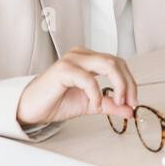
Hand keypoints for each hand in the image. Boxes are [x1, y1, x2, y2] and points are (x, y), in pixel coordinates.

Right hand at [16, 47, 138, 125]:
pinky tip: (95, 105)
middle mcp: (81, 55)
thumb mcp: (90, 104)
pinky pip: (88, 79)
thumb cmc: (55, 101)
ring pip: (107, 64)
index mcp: (88, 59)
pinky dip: (96, 94)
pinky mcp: (63, 70)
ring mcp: (72, 60)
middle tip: (130, 103)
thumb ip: (110, 104)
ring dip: (118, 85)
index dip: (130, 82)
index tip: (133, 102)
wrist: (31, 108)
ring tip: (118, 102)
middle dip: (128, 83)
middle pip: (116, 62)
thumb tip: (129, 110)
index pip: (118, 63)